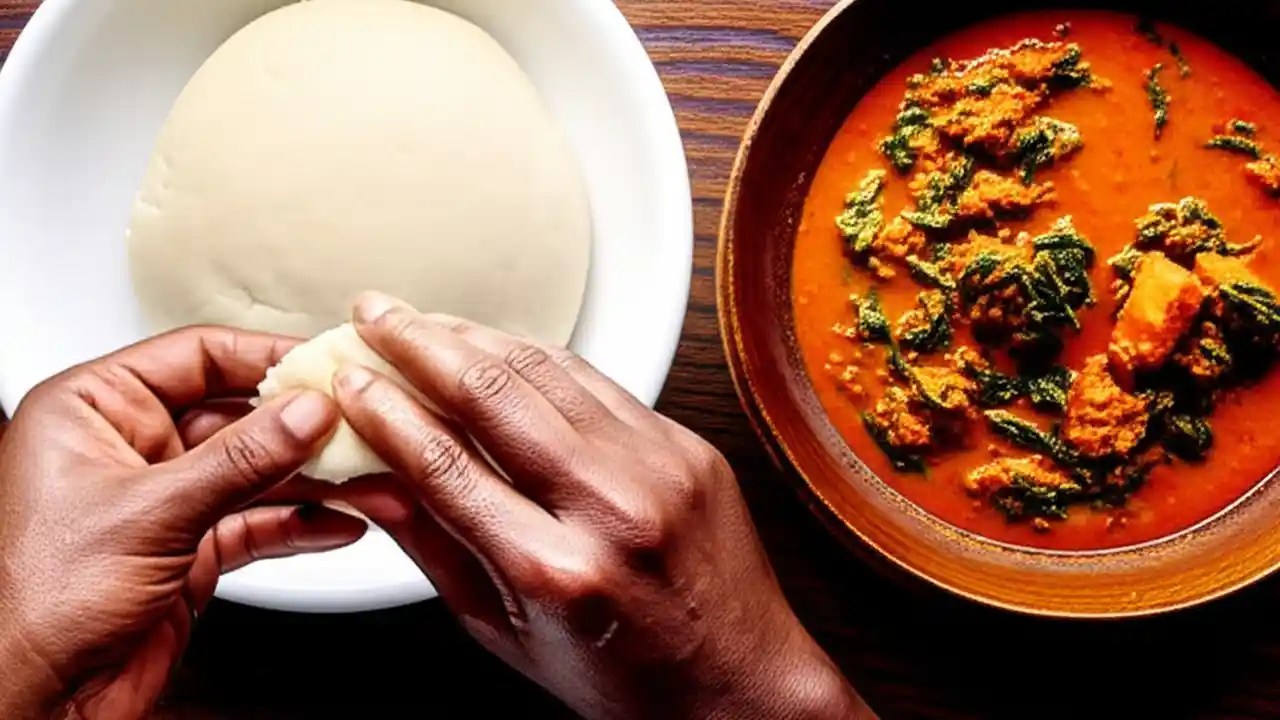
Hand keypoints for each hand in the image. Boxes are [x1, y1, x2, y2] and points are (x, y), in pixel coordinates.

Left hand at [0, 328, 365, 719]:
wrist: (34, 703)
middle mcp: (127, 449)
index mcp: (92, 411)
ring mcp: (161, 502)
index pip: (195, 357)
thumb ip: (239, 460)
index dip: (265, 357)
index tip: (323, 363)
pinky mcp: (187, 553)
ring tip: (364, 477)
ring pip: (255, 473)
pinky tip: (338, 522)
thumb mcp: (150, 513)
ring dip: (312, 479)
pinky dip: (299, 525)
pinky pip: (255, 523)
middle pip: (237, 415)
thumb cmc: (33, 605)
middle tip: (358, 424)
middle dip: (301, 426)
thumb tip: (303, 412)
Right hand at [335, 294, 871, 719]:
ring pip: (548, 371)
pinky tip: (499, 345)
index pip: (446, 466)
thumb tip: (368, 479)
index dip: (385, 413)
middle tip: (372, 313)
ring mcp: (660, 466)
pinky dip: (539, 357)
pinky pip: (599, 382)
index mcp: (558, 572)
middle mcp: (614, 507)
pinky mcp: (686, 446)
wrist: (740, 680)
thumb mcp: (506, 633)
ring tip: (424, 321)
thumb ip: (435, 547)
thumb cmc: (621, 675)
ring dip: (476, 336)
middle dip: (420, 344)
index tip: (346, 380)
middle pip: (494, 396)